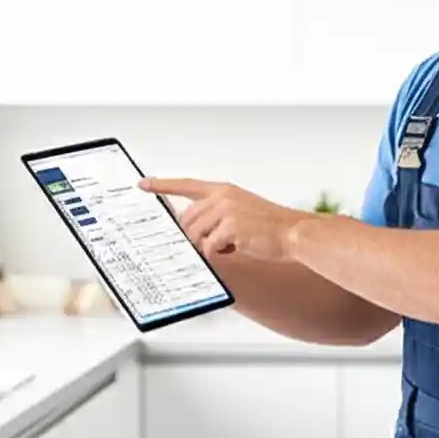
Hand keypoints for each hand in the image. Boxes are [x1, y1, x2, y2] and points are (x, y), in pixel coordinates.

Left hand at [138, 178, 318, 261]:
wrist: (294, 233)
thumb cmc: (270, 227)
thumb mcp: (242, 212)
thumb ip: (217, 216)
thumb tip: (193, 233)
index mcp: (224, 190)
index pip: (186, 185)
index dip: (163, 185)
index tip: (143, 184)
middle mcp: (222, 197)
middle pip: (187, 219)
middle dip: (192, 236)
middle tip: (209, 246)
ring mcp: (226, 211)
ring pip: (196, 235)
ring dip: (208, 246)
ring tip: (232, 246)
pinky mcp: (230, 227)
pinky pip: (210, 247)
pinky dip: (219, 253)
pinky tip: (236, 250)